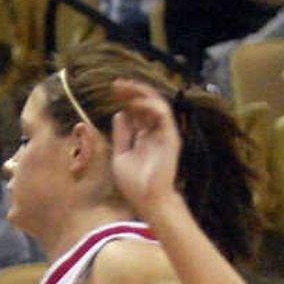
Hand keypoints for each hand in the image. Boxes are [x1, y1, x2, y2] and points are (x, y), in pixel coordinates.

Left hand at [109, 77, 179, 215]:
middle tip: (117, 84)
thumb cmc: (134, 184)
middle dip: (132, 91)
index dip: (127, 98)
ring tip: (125, 87)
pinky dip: (148, 105)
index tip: (113, 90)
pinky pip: (162, 113)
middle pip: (146, 104)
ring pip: (156, 103)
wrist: (147, 200)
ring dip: (140, 93)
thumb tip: (120, 113)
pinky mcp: (170, 136)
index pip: (137, 110)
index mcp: (144, 136)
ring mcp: (163, 133)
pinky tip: (134, 102)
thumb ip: (121, 135)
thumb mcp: (120, 155)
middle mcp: (155, 132)